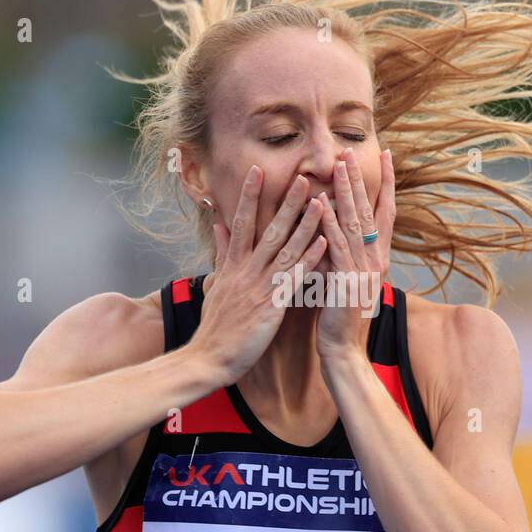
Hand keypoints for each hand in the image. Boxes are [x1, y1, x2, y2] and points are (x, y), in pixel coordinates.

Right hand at [191, 165, 327, 385]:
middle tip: (302, 178)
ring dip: (304, 224)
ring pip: (285, 248)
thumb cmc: (214, 327)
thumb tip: (218, 225)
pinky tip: (323, 243)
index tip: (257, 172)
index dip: (249, 197)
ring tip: (321, 202)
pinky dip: (308, 259)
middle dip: (286, 203)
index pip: (241, 223)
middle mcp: (245, 270)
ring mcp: (259, 286)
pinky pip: (294, 277)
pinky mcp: (271, 305)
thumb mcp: (215, 284)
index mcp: (232, 265)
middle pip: (268, 230)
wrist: (208, 358)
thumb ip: (221, 253)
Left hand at [314, 147, 395, 365]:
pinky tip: (322, 202)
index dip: (386, 184)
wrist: (344, 351)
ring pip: (355, 221)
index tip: (387, 157)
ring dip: (346, 191)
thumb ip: (343, 256)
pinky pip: (337, 245)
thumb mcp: (346, 281)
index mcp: (377, 258)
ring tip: (339, 164)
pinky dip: (329, 222)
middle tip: (352, 150)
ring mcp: (363, 268)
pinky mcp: (347, 279)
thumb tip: (334, 234)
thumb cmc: (340, 320)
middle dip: (361, 178)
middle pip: (370, 209)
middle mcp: (375, 259)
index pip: (385, 213)